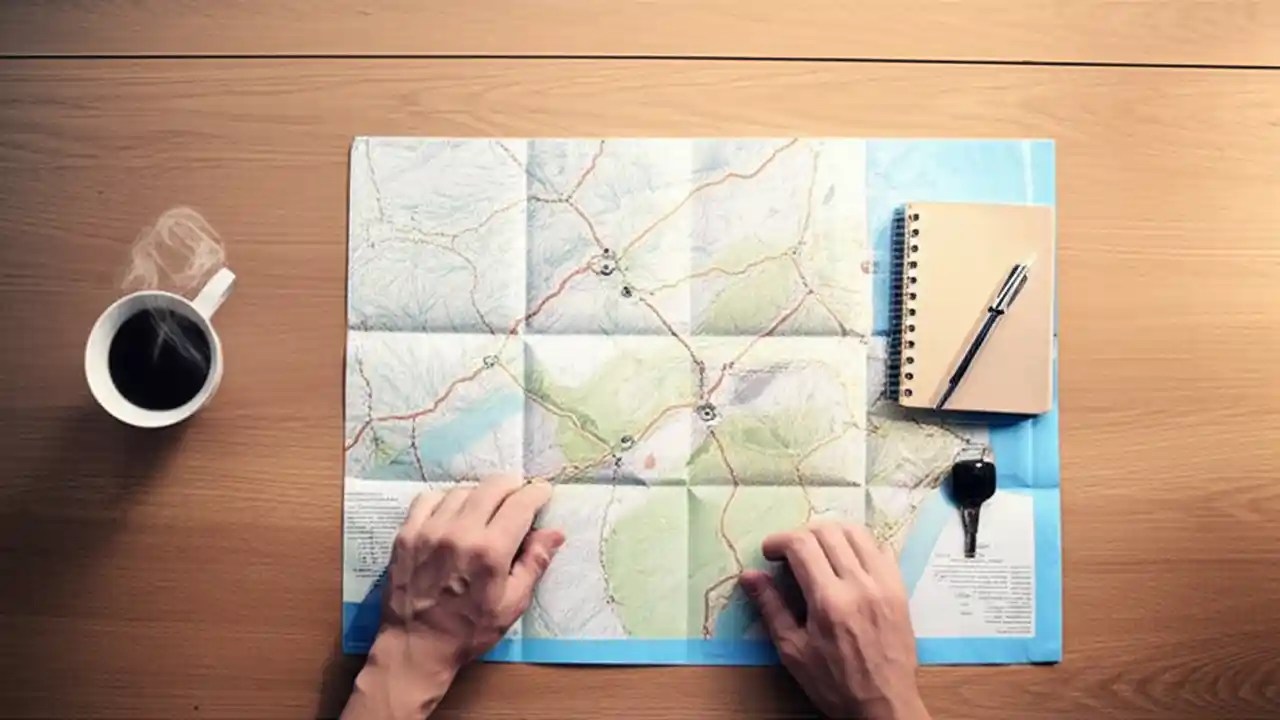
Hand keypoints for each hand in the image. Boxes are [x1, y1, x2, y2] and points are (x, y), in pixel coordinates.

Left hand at [343, 476, 562, 719]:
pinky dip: (446, 499)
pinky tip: (452, 514)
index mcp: (490, 552)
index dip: (536, 493)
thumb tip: (555, 532)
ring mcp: (429, 530)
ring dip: (480, 494)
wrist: (416, 645)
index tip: (542, 493)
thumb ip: (534, 563)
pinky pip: (429, 498)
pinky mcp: (406, 534)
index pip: (520, 503)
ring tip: (485, 509)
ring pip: (462, 490)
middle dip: (512, 486)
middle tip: (517, 497)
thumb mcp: (512, 604)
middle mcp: (460, 533)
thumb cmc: (469, 630)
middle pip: (493, 487)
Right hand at [740, 523, 928, 719]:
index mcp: (829, 601)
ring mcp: (884, 584)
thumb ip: (771, 607)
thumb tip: (749, 576)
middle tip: (790, 553)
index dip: (779, 540)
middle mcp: (859, 584)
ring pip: (857, 532)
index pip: (802, 544)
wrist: (884, 705)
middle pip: (828, 531)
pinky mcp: (900, 589)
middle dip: (801, 534)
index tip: (769, 552)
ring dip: (831, 533)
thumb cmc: (834, 684)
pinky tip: (848, 561)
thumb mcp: (793, 651)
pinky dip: (860, 545)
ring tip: (818, 551)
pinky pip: (881, 549)